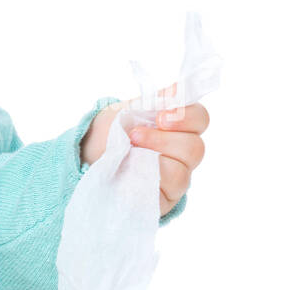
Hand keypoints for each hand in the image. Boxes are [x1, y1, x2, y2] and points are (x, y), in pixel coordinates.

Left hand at [79, 81, 209, 218]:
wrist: (88, 155)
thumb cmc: (112, 131)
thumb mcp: (129, 110)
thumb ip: (154, 102)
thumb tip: (177, 90)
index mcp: (178, 127)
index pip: (200, 119)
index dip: (186, 116)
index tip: (161, 115)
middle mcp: (181, 154)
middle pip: (195, 148)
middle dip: (163, 139)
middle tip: (135, 134)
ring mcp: (175, 178)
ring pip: (182, 171)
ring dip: (153, 157)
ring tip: (130, 150)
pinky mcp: (162, 199)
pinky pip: (166, 191)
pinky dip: (149, 177)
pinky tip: (133, 170)